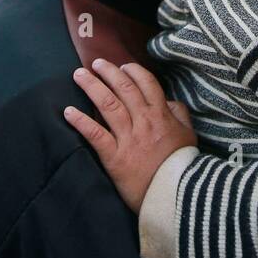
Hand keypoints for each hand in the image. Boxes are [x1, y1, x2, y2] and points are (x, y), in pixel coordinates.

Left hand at [65, 58, 195, 213]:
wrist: (175, 194)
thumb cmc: (182, 165)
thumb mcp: (188, 135)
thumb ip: (179, 114)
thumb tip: (169, 101)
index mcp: (161, 115)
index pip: (146, 84)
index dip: (133, 71)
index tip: (123, 66)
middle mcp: (143, 122)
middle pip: (123, 89)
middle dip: (108, 72)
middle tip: (96, 63)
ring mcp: (128, 138)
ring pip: (107, 104)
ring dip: (92, 87)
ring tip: (78, 75)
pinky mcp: (114, 157)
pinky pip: (95, 134)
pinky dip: (81, 121)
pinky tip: (68, 111)